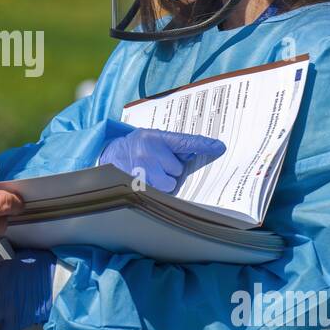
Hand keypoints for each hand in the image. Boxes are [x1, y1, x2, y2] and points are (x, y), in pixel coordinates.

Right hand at [98, 127, 226, 191]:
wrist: (110, 154)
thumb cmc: (138, 148)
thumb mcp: (154, 140)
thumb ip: (175, 147)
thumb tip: (202, 152)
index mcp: (156, 137)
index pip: (185, 141)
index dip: (203, 145)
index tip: (219, 147)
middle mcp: (148, 150)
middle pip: (177, 170)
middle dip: (171, 171)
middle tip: (159, 165)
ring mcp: (140, 168)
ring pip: (168, 184)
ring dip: (163, 182)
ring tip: (151, 174)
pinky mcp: (134, 183)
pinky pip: (157, 192)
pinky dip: (154, 189)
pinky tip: (144, 181)